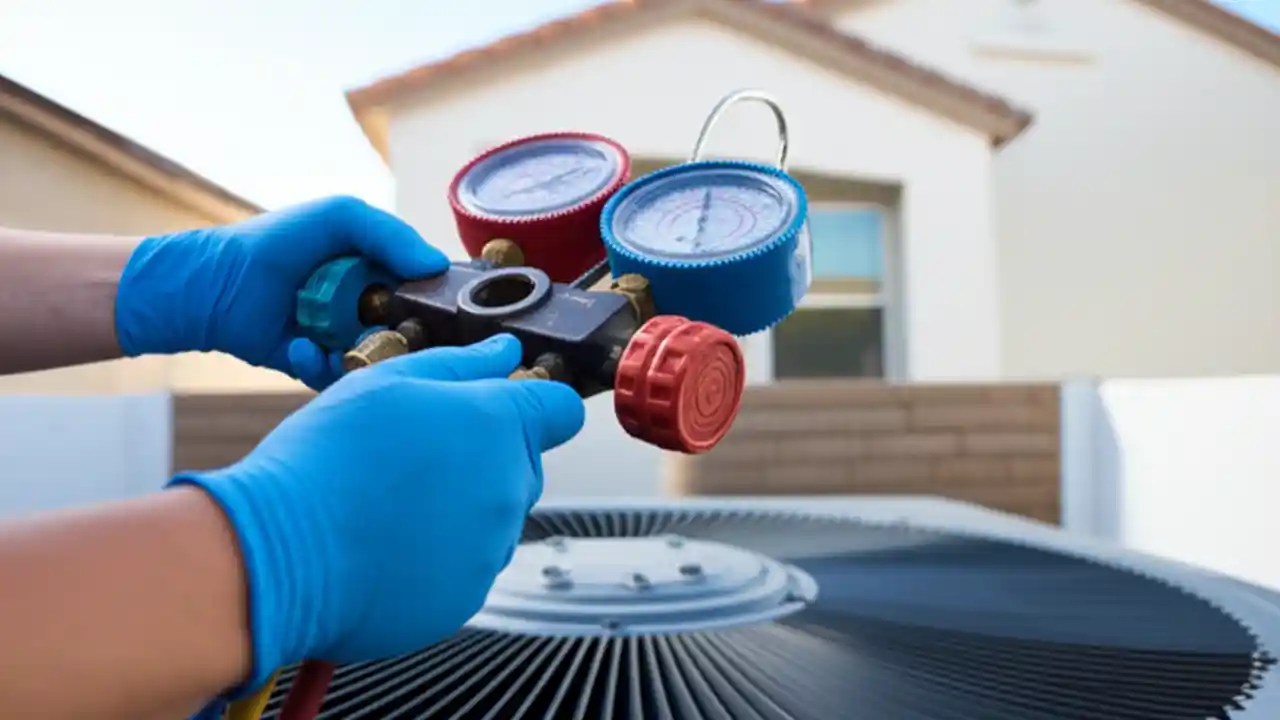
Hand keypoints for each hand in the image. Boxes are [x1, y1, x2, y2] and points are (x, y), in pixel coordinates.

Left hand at [114, 195, 447, 388]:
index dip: (435, 303)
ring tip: (334, 343)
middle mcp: (370, 307)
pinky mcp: (319, 366)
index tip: (434, 310)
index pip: (427, 292)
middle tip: (385, 332)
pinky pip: (338, 379)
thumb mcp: (339, 218)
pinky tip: (300, 347)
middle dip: (402, 337)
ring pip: (378, 361)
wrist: (212, 283)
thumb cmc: (276, 241)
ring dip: (360, 355)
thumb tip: (436, 265)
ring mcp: (345, 339)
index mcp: (382, 271)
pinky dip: (321, 366)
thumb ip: (391, 234)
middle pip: (411, 334)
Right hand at [171, 334, 584, 694]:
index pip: (560, 409)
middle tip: (416, 458)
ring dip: (461, 509)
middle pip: (524, 464)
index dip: (535, 406)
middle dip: (485, 457)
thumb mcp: (386, 383)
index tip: (504, 410)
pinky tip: (387, 545)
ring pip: (494, 518)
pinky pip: (467, 567)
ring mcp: (492, 547)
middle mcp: (508, 487)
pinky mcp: (467, 597)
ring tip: (392, 505)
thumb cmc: (324, 460)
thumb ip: (459, 366)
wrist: (279, 553)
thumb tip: (503, 353)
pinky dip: (438, 558)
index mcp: (497, 424)